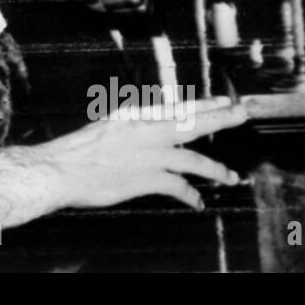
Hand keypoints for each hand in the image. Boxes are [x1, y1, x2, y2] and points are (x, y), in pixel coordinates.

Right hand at [46, 97, 246, 210]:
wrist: (61, 170)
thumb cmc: (77, 151)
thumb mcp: (107, 127)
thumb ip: (132, 127)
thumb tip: (148, 128)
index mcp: (136, 115)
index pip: (178, 107)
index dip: (204, 104)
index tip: (224, 102)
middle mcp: (147, 130)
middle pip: (194, 124)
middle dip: (222, 119)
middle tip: (243, 114)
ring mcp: (149, 154)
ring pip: (194, 159)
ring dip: (216, 170)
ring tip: (232, 177)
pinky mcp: (147, 178)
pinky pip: (179, 187)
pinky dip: (191, 195)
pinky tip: (198, 203)